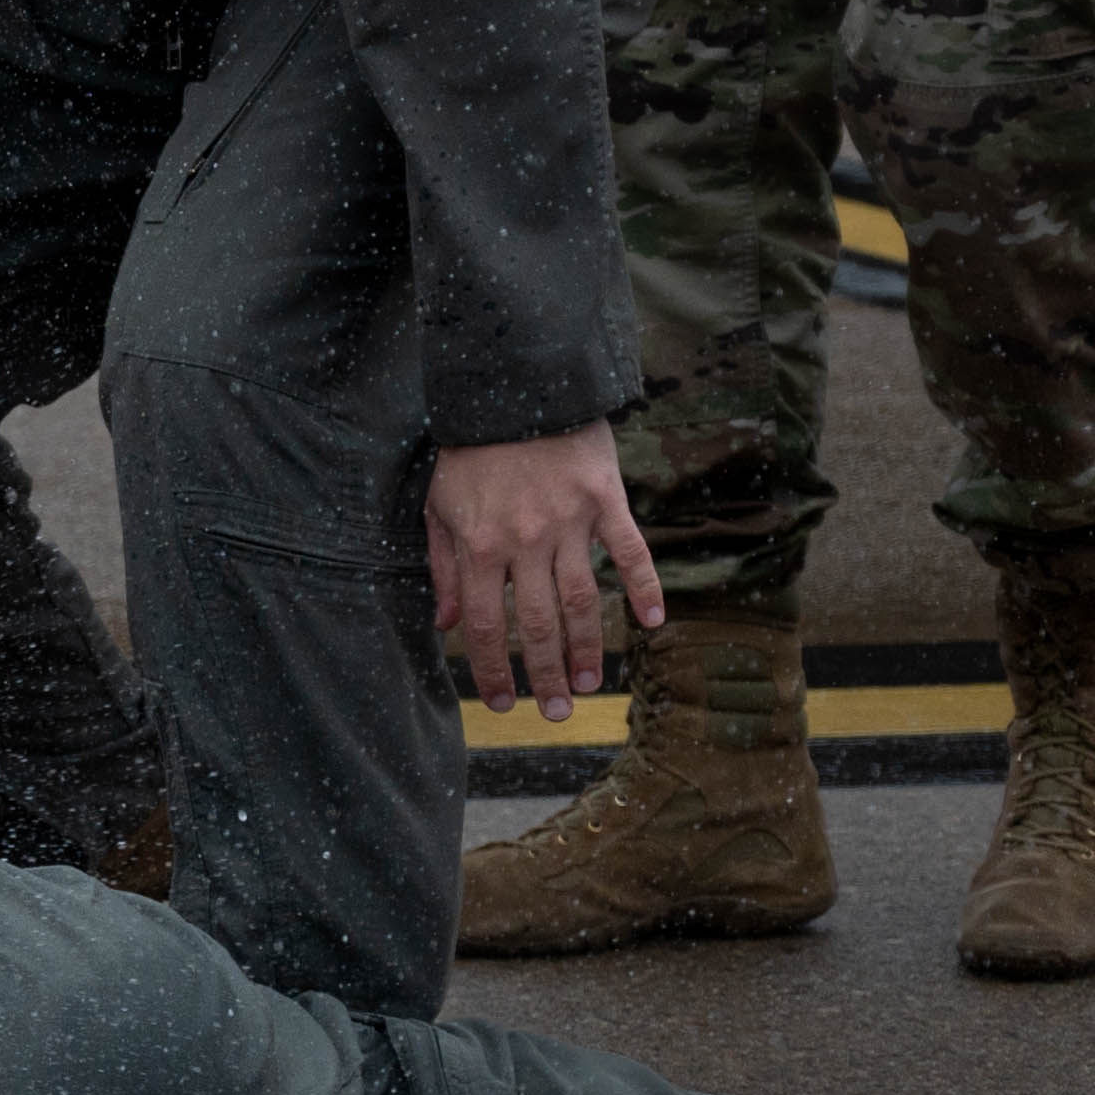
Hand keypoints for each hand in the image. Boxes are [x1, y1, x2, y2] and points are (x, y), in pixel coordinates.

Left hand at [426, 420, 664, 718]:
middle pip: (537, 623)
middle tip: (556, 711)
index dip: (492, 670)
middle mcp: (525, 540)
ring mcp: (569, 521)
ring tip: (593, 683)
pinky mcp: (606, 500)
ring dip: (588, 647)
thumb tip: (446, 623)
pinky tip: (654, 622)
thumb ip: (443, 565)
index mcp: (479, 546)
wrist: (516, 383)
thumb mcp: (440, 505)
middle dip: (546, 674)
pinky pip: (630, 552)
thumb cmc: (472, 449)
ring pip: (582, 599)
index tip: (501, 704)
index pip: (485, 625)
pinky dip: (645, 588)